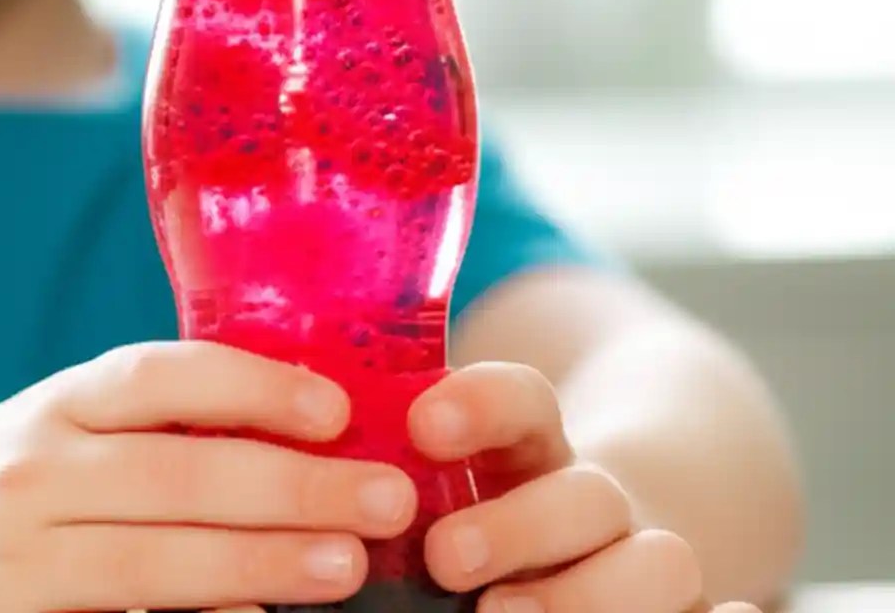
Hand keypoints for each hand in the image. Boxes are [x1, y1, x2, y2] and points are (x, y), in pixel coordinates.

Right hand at [0, 342, 417, 612]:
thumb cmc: (27, 475)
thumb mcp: (77, 424)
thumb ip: (168, 423)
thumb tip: (323, 427)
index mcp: (60, 405)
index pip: (157, 379)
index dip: (251, 386)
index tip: (339, 408)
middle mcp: (31, 475)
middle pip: (174, 476)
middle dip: (291, 487)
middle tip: (387, 500)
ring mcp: (13, 563)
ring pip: (148, 562)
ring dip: (255, 565)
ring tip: (344, 566)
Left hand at [409, 362, 760, 612]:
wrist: (587, 533)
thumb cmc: (474, 506)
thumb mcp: (438, 471)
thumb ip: (385, 463)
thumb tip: (290, 464)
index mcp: (525, 445)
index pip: (524, 397)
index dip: (482, 404)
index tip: (422, 422)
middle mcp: (588, 492)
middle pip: (587, 490)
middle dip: (523, 523)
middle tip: (445, 557)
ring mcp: (634, 552)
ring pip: (657, 560)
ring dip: (586, 594)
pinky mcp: (659, 601)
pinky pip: (699, 608)